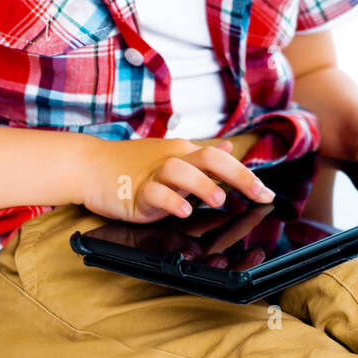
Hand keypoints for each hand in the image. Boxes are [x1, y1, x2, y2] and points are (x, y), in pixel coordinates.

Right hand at [79, 135, 276, 224]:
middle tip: (259, 194)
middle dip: (238, 176)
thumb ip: (201, 155)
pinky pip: (155, 193)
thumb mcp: (170, 155)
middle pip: (208, 159)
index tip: (267, 193)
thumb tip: (228, 147)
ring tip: (219, 200)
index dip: (247, 175)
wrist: (89, 165)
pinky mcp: (135, 191)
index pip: (220, 158)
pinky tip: (183, 210)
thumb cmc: (130, 164)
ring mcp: (152, 174)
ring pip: (181, 171)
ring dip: (202, 185)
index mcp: (182, 152)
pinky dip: (171, 201)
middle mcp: (171, 159)